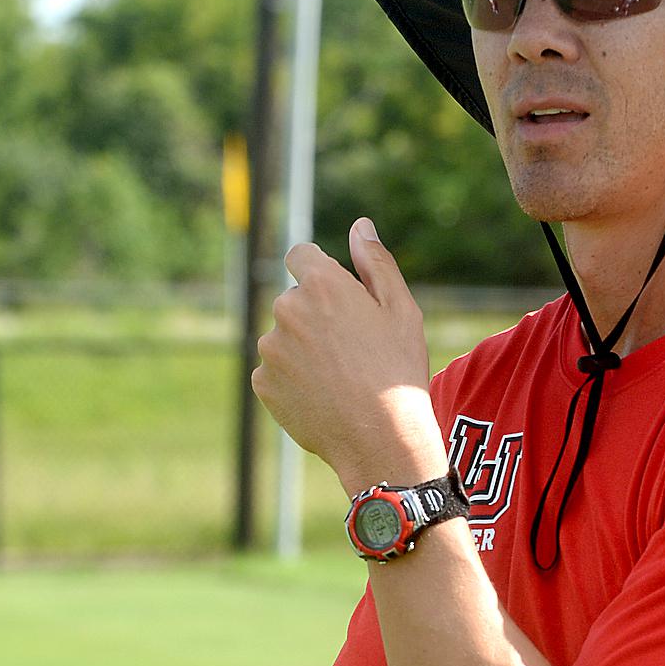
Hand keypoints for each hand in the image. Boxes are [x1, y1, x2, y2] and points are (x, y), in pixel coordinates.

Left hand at [251, 218, 447, 491]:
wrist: (380, 439)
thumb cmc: (397, 370)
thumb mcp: (400, 310)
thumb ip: (375, 262)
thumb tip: (360, 226)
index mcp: (322, 284)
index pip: (300, 255)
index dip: (319, 272)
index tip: (337, 297)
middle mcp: (287, 310)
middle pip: (295, 300)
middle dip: (316, 315)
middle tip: (352, 349)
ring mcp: (271, 349)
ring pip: (285, 338)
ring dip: (304, 349)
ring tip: (340, 377)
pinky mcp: (263, 383)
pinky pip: (276, 371)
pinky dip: (294, 379)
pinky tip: (324, 396)